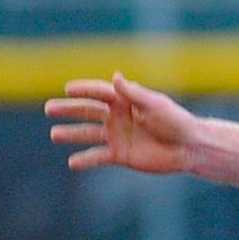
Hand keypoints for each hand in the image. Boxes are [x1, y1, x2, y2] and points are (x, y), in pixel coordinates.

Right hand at [45, 72, 196, 175]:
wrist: (189, 148)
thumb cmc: (176, 122)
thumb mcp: (155, 105)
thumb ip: (133, 93)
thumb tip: (115, 76)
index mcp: (126, 101)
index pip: (100, 93)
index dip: (84, 90)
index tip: (67, 88)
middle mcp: (118, 117)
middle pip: (88, 112)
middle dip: (69, 110)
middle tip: (49, 108)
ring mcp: (118, 136)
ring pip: (88, 134)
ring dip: (71, 134)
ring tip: (54, 134)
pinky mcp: (121, 155)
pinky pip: (98, 157)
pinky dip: (85, 160)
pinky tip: (72, 163)